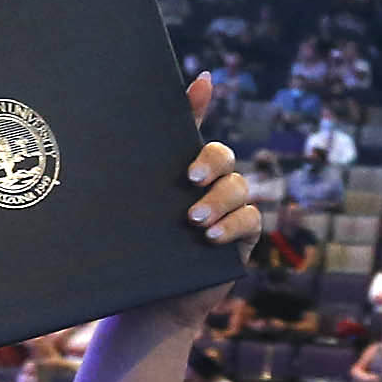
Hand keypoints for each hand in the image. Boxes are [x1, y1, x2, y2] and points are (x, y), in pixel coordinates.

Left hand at [131, 76, 262, 330]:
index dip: (199, 100)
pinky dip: (232, 226)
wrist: (151, 300)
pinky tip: (211, 238)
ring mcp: (229, 208)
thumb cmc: (139, 251)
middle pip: (222, 155)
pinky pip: (250, 220)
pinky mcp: (242, 236)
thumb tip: (144, 126)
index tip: (202, 81)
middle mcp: (208, 183)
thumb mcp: (132, 209)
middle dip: (210, 162)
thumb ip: (136, 170)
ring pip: (238, 187)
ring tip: (194, 221)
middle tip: (189, 178)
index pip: (192, 126)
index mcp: (181, 169)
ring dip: (218, 201)